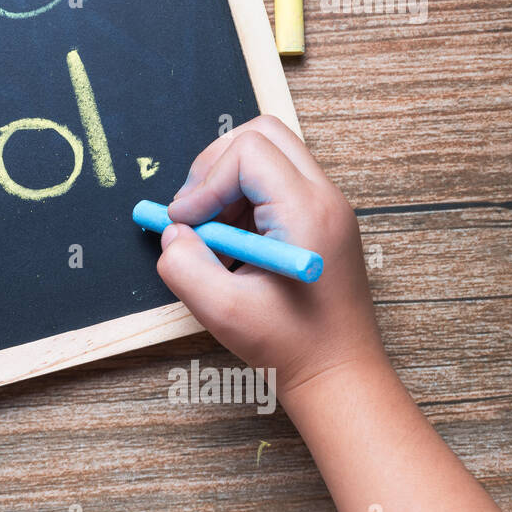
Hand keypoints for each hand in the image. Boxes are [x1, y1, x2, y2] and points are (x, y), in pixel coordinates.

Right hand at [156, 115, 386, 398]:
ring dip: (227, 185)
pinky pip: (274, 184)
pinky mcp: (319, 220)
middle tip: (193, 212)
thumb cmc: (292, 348)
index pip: (248, 151)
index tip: (184, 222)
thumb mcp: (222, 311)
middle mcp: (324, 199)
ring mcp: (326, 207)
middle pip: (263, 135)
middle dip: (215, 166)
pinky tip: (232, 245)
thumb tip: (171, 232)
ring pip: (267, 155)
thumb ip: (183, 265)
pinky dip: (241, 202)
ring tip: (213, 234)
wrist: (340, 376)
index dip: (205, 180)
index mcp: (307, 213)